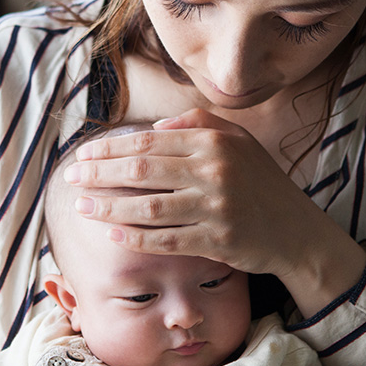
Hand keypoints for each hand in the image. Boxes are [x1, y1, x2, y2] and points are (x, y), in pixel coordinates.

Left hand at [66, 108, 365, 314]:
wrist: (296, 231)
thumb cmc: (259, 183)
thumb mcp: (238, 141)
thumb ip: (198, 124)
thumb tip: (155, 128)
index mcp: (214, 142)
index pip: (147, 144)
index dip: (109, 149)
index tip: (81, 155)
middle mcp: (214, 171)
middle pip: (141, 172)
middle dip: (98, 174)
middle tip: (70, 178)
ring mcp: (215, 208)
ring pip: (147, 208)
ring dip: (108, 208)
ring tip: (81, 207)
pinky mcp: (217, 241)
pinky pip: (166, 240)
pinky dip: (136, 238)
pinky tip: (112, 234)